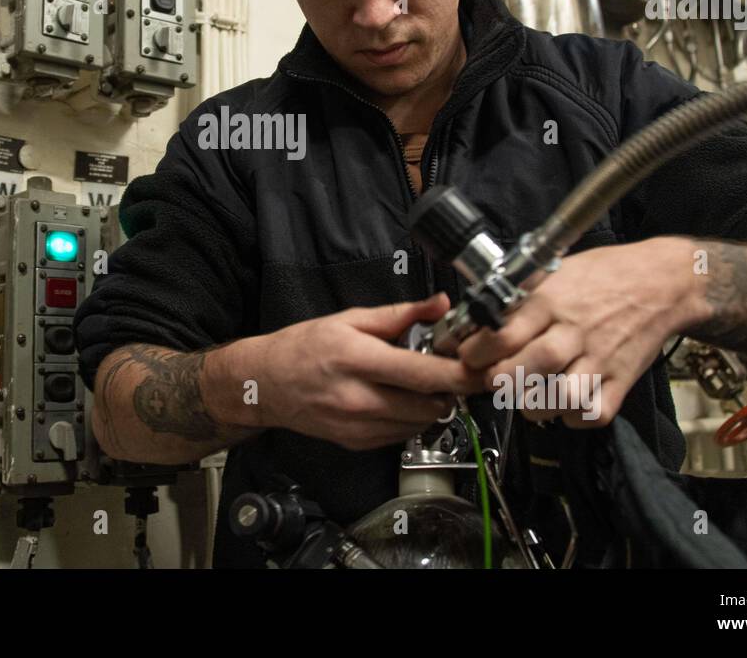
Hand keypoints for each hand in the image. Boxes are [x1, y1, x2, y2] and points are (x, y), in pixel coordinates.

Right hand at [247, 293, 476, 450]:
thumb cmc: (303, 347)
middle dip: (451, 391)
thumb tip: (439, 304)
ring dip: (433, 406)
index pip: (422, 374)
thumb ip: (399, 314)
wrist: (265, 384)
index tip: (481, 368)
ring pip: (420, 423)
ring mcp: (358, 425)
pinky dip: (411, 419)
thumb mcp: (350, 318)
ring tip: (422, 385)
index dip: (459, 374)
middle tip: (453, 373)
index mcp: (358, 359)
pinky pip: (402, 435)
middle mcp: (359, 397)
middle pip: (429, 405)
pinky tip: (399, 400)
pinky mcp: (358, 442)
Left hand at [452, 237, 699, 426]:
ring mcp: (601, 358)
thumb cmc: (605, 274)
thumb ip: (519, 296)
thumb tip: (477, 316)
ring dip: (535, 405)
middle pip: (530, 367)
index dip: (477, 351)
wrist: (663, 282)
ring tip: (527, 395)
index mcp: (553, 300)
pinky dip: (573, 416)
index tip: (468, 356)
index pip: (504, 332)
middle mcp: (576, 331)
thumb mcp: (555, 272)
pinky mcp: (623, 380)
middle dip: (501, 381)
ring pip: (561, 398)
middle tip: (493, 380)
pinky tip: (563, 403)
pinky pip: (594, 412)